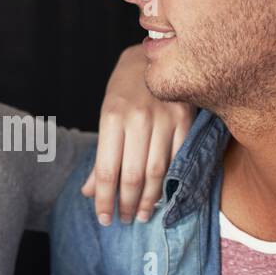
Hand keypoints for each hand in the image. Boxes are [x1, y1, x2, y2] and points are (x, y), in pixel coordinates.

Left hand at [81, 45, 193, 224]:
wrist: (155, 53)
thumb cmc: (126, 88)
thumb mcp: (107, 114)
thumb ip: (101, 155)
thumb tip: (89, 192)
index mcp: (112, 116)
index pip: (106, 170)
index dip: (104, 200)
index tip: (104, 218)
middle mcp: (138, 118)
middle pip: (132, 176)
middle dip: (126, 204)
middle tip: (123, 220)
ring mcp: (164, 118)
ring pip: (157, 172)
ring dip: (148, 199)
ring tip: (141, 214)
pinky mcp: (186, 118)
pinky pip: (179, 159)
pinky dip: (172, 181)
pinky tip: (164, 195)